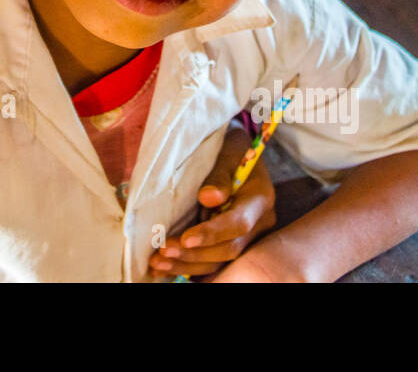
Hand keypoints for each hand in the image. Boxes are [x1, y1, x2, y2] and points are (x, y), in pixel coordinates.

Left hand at [149, 127, 277, 278]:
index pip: (239, 223)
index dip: (212, 234)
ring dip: (187, 265)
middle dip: (194, 254)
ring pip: (220, 261)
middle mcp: (259, 223)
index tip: (185, 239)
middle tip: (162, 251)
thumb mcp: (226, 152)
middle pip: (229, 249)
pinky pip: (213, 262)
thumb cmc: (229, 148)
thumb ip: (219, 175)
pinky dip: (189, 266)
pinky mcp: (233, 243)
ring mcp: (248, 237)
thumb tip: (208, 197)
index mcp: (260, 199)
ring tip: (157, 263)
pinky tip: (165, 268)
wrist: (235, 154)